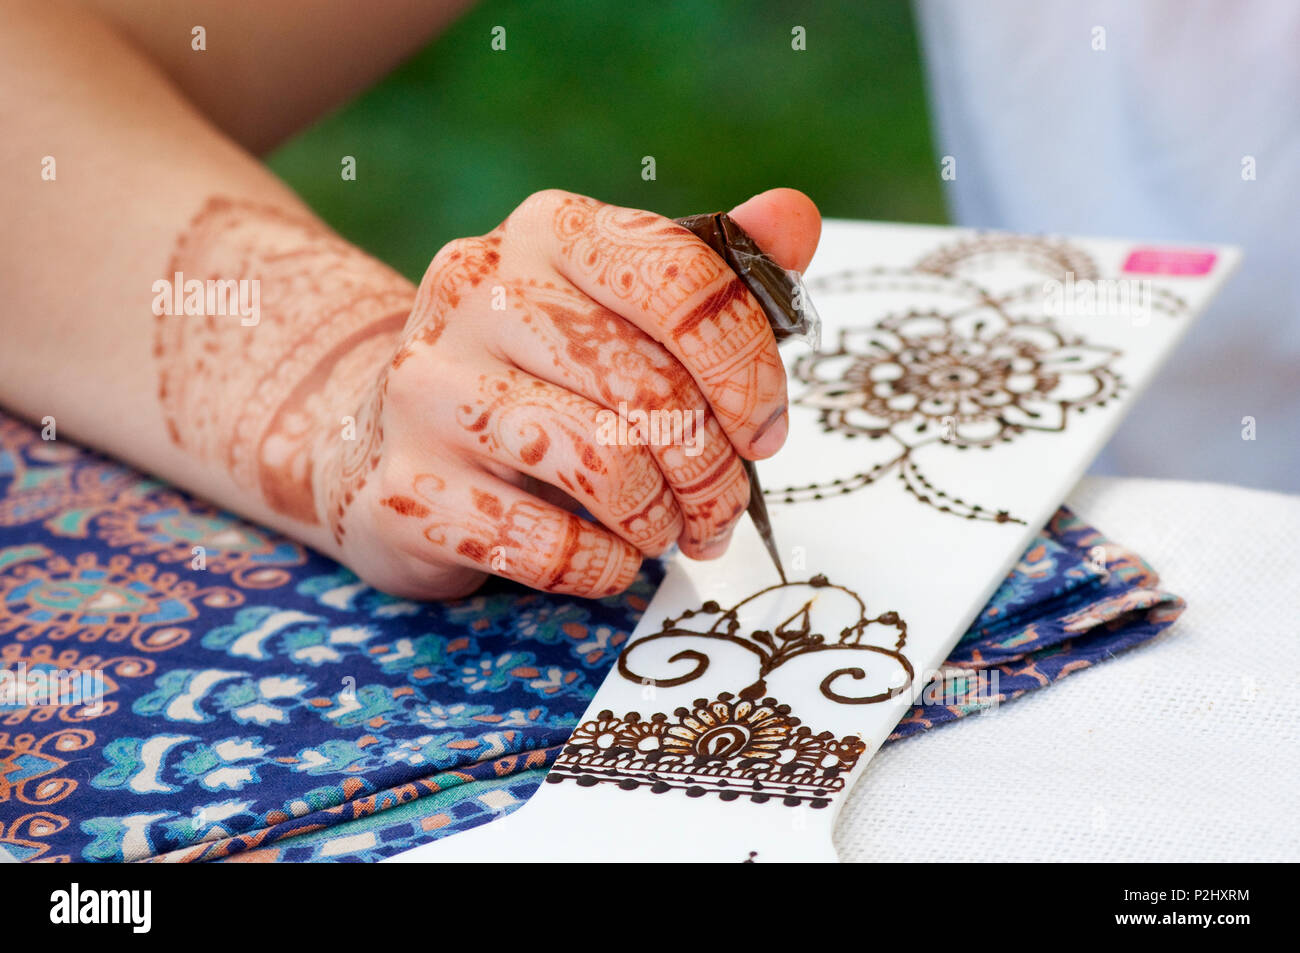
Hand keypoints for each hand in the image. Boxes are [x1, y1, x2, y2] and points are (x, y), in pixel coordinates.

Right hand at [318, 188, 820, 598]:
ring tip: (668, 530)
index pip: (680, 278)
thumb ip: (711, 270)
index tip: (763, 429)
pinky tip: (610, 558)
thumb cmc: (534, 374)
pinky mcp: (406, 486)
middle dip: (714, 469)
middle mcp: (478, 292)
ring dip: (662, 519)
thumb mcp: (617, 309)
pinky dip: (605, 567)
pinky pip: (546, 546)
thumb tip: (794, 217)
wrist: (382, 439)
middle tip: (722, 508)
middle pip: (649, 388)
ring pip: (602, 465)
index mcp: (547, 232)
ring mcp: (429, 390)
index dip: (748, 366)